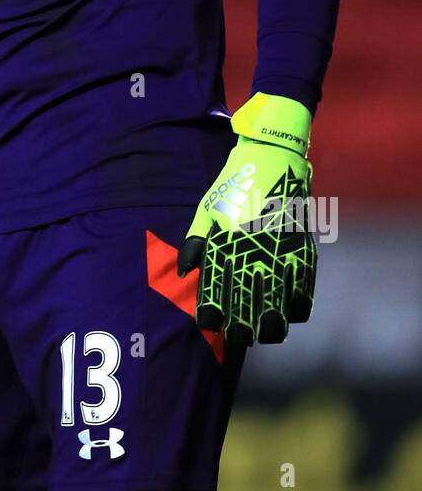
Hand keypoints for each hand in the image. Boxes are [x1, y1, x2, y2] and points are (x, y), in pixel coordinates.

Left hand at [177, 93, 316, 346]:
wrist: (274, 152)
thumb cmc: (234, 181)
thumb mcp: (207, 207)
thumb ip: (195, 241)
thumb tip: (185, 271)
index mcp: (226, 237)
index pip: (217, 285)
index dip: (213, 311)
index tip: (211, 326)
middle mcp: (253, 246)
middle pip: (249, 298)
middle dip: (245, 324)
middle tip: (241, 338)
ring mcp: (281, 246)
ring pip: (280, 296)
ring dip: (274, 320)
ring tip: (269, 335)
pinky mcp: (303, 242)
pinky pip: (305, 281)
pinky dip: (300, 300)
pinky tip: (293, 314)